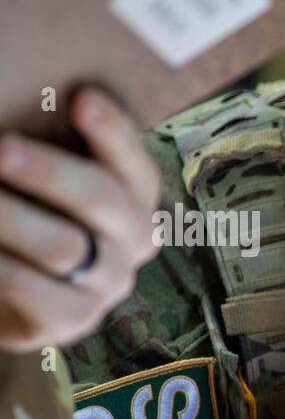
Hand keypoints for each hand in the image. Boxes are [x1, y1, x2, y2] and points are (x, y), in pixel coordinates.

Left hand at [0, 88, 161, 350]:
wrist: (12, 287)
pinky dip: (1, 268)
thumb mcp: (44, 181)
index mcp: (134, 198)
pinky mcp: (74, 320)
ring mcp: (107, 284)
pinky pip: (35, 292)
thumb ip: (43, 149)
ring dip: (12, 219)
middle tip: (2, 149)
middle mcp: (133, 240)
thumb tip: (14, 116)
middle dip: (50, 171)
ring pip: (65, 247)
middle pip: (102, 200)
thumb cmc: (31, 213)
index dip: (114, 132)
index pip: (136, 164)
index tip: (81, 98)